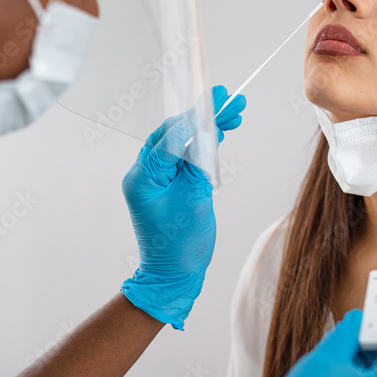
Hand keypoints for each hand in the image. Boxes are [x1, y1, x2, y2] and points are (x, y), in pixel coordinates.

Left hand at [120, 85, 245, 329]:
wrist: (173, 276)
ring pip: (180, 142)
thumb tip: (207, 132)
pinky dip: (201, 145)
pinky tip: (219, 132)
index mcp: (143, 176)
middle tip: (231, 101)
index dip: (196, 116)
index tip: (217, 99)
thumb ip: (199, 163)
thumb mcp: (195, 200)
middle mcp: (143, 173)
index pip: (172, 136)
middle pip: (175, 133)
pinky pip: (183, 156)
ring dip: (205, 128)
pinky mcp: (165, 184)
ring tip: (233, 114)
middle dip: (203, 116)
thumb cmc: (181, 246)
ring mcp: (154, 178)